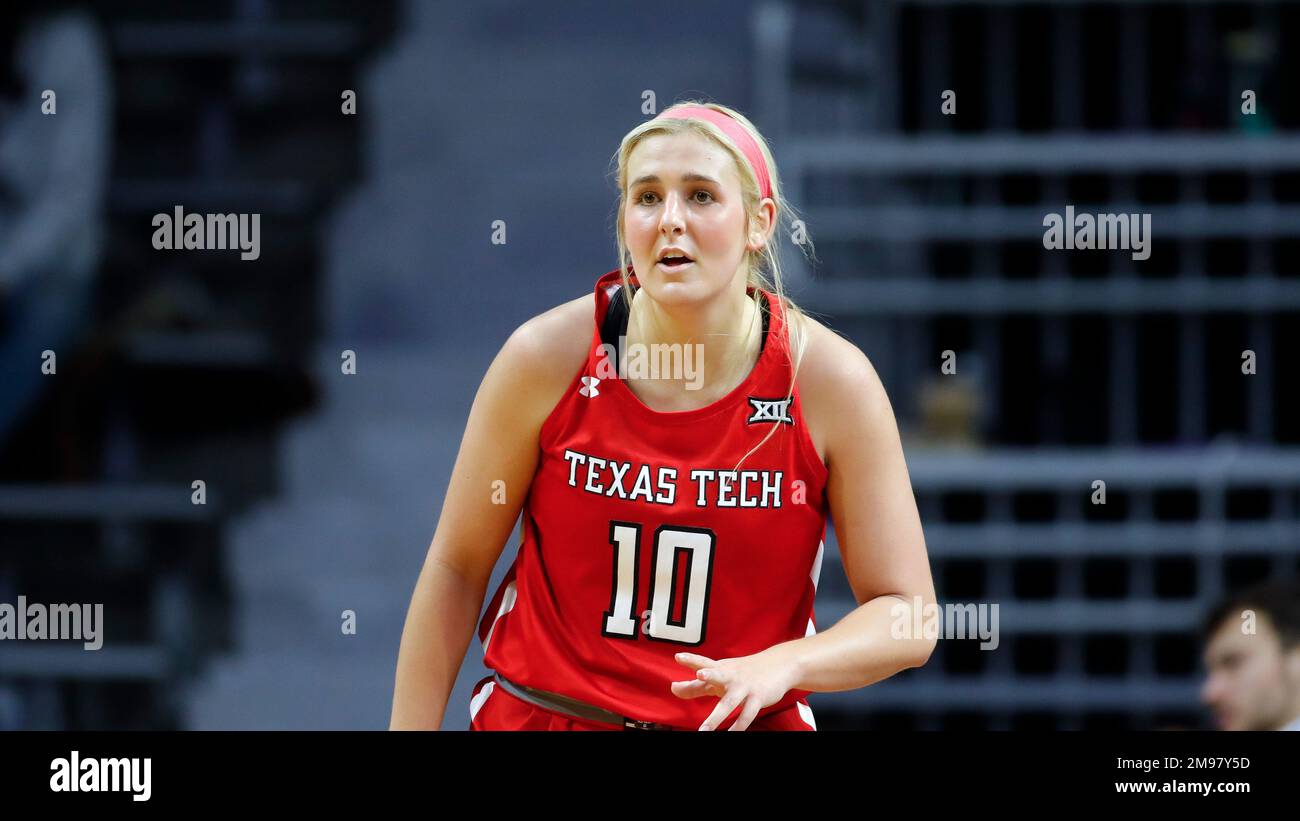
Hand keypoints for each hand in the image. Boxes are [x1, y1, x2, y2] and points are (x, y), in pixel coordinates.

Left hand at [670, 648, 798, 730]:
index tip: (677, 656)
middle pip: (718, 674)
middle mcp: (731, 675)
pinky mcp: (758, 698)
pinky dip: (737, 727)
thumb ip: (696, 685)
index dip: (691, 659)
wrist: (779, 665)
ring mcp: (745, 687)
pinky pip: (746, 715)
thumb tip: (673, 689)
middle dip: (709, 674)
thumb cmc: (741, 673)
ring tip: (704, 731)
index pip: (703, 662)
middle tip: (700, 675)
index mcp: (720, 669)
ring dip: (717, 717)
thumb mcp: (719, 676)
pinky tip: (730, 735)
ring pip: (730, 703)